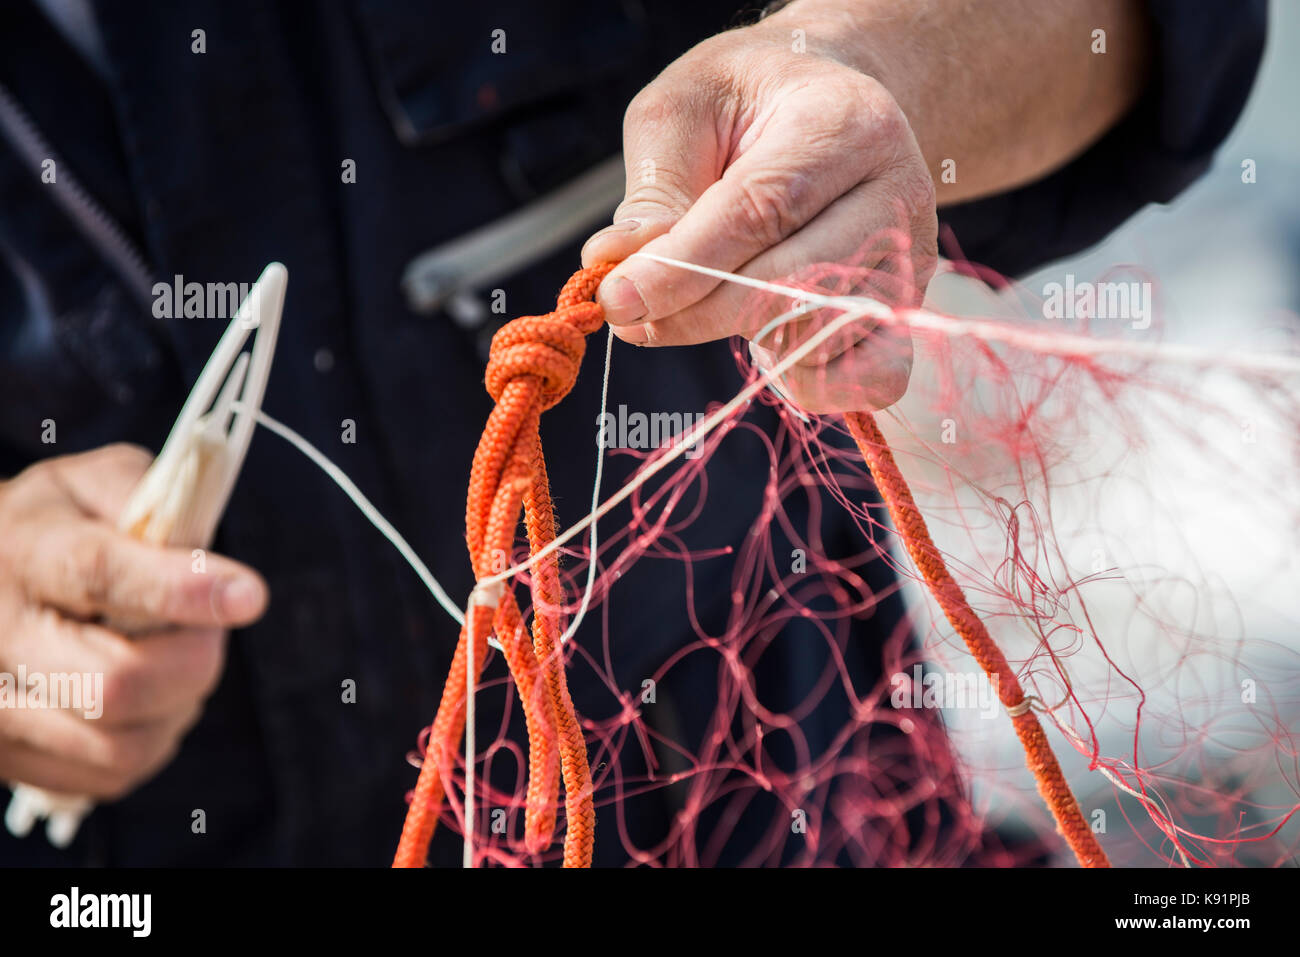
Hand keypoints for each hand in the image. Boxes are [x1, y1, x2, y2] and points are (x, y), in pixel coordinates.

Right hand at [0, 444, 267, 799]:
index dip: (183, 590)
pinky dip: (155, 738)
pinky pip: (113, 772)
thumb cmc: (55, 525)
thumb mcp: (92, 483)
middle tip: (209, 626)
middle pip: (117, 683)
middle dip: (194, 658)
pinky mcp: (11, 757)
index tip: (249, 595)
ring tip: (178, 658)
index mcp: (22, 552)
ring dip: (180, 703)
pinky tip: (151, 699)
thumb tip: (202, 547)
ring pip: (122, 741)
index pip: (100, 576)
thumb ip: (149, 496)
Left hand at [582, 20, 937, 413]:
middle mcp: (896, 193)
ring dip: (740, 338)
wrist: (827, 107)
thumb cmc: (747, 106)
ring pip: (816, 339)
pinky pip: (862, 380)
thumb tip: (616, 269)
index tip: (618, 298)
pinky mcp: (906, 313)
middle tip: (634, 315)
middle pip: (791, 286)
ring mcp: (910, 260)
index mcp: (845, 122)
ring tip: (704, 298)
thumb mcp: (684, 112)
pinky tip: (761, 334)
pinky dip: (799, 375)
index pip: (761, 211)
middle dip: (698, 314)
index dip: (682, 266)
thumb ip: (654, 191)